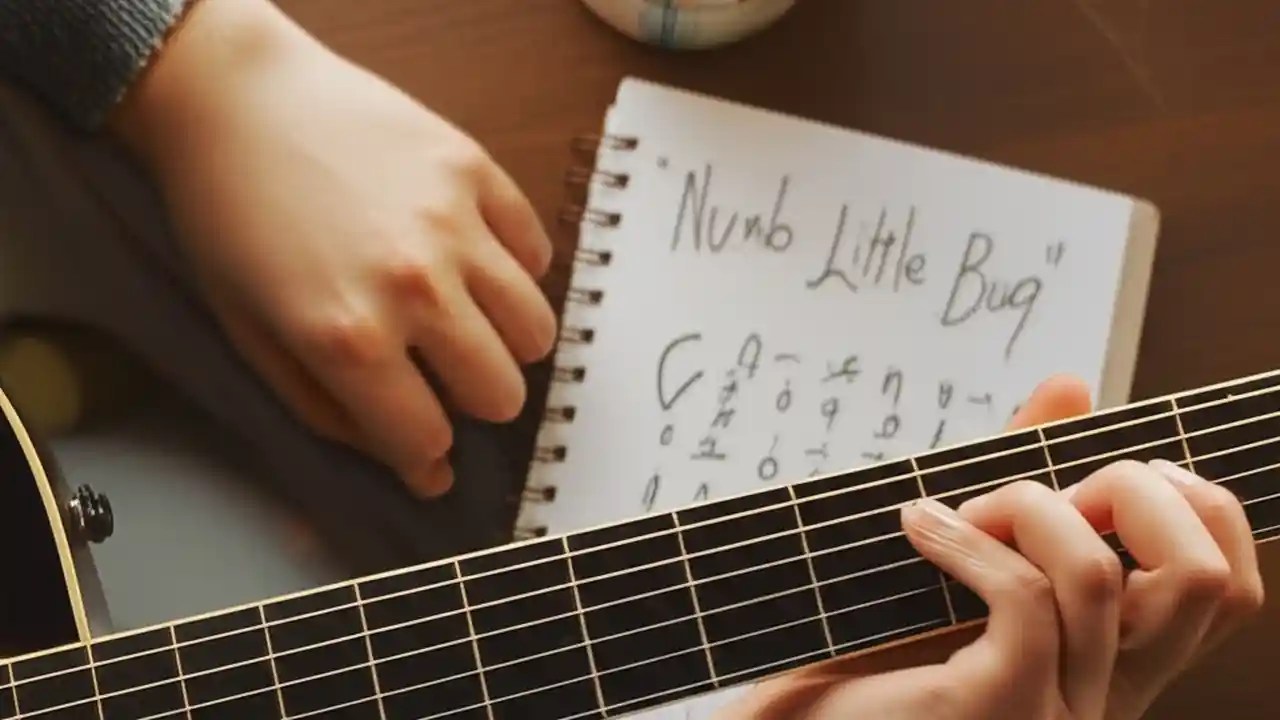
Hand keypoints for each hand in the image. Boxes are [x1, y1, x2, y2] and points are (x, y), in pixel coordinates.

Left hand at [107, 0, 555, 496]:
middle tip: (440, 365)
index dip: (423, 447)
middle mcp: (413, 287)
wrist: (235, 100)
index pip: (430, 438)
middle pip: (502, 395)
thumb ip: (336, 418)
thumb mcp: (254, 339)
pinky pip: (538, 253)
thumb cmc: (232, 224)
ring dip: (505, 341)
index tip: (416, 428)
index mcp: (347, 339)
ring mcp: (454, 225)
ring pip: (536, 332)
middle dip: (473, 398)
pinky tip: (471, 256)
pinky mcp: (476, 171)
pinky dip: (515, 269)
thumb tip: (426, 473)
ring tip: (466, 316)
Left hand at [718, 375, 1264, 718]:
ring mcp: (1062, 711)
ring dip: (1023, 508)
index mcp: (1114, 663)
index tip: (1108, 475)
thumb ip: (1023, 478)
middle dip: (1134, 492)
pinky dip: (968, 540)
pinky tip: (918, 529)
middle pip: (1209, 579)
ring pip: (1102, 576)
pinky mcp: (1002, 709)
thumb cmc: (869, 645)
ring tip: (955, 512)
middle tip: (1035, 486)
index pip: (1228, 589)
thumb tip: (1072, 384)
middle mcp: (1108, 696)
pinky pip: (1026, 597)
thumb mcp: (962, 553)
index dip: (1199, 509)